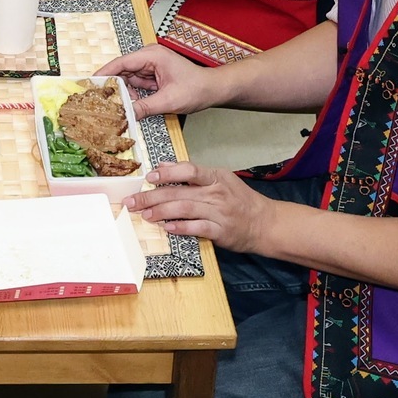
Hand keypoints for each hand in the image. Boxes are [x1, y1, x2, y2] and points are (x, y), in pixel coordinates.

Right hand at [97, 44, 219, 117]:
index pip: (121, 62)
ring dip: (122, 94)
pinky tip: (126, 107)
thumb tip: (125, 115)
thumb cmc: (196, 89)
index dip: (104, 73)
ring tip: (111, 107)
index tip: (90, 83)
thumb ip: (144, 107)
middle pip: (122, 71)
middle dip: (112, 86)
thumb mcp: (169, 101)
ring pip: (128, 80)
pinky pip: (136, 86)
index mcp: (151, 56)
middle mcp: (149, 58)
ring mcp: (150, 67)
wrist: (213, 90)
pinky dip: (132, 96)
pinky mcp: (153, 77)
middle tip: (98, 101)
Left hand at [129, 162, 278, 252]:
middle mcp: (216, 193)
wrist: (265, 223)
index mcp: (215, 177)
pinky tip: (167, 227)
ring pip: (185, 209)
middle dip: (152, 197)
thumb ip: (191, 173)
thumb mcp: (218, 179)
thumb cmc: (238, 199)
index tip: (148, 177)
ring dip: (161, 212)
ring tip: (144, 215)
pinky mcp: (221, 231)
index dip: (167, 172)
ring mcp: (219, 212)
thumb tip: (162, 165)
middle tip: (132, 202)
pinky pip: (197, 228)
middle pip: (179, 192)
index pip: (188, 169)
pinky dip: (181, 228)